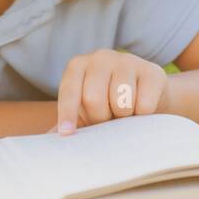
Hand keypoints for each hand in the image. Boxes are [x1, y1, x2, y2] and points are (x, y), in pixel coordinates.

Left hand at [55, 49, 169, 134]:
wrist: (147, 98)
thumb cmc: (107, 106)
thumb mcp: (85, 112)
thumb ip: (66, 123)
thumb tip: (47, 141)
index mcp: (77, 66)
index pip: (69, 91)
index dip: (67, 114)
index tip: (67, 134)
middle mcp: (100, 57)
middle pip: (94, 98)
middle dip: (101, 118)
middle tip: (107, 119)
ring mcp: (127, 61)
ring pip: (121, 103)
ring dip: (123, 117)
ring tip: (124, 113)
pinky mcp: (151, 71)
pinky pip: (143, 105)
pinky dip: (142, 116)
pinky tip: (142, 110)